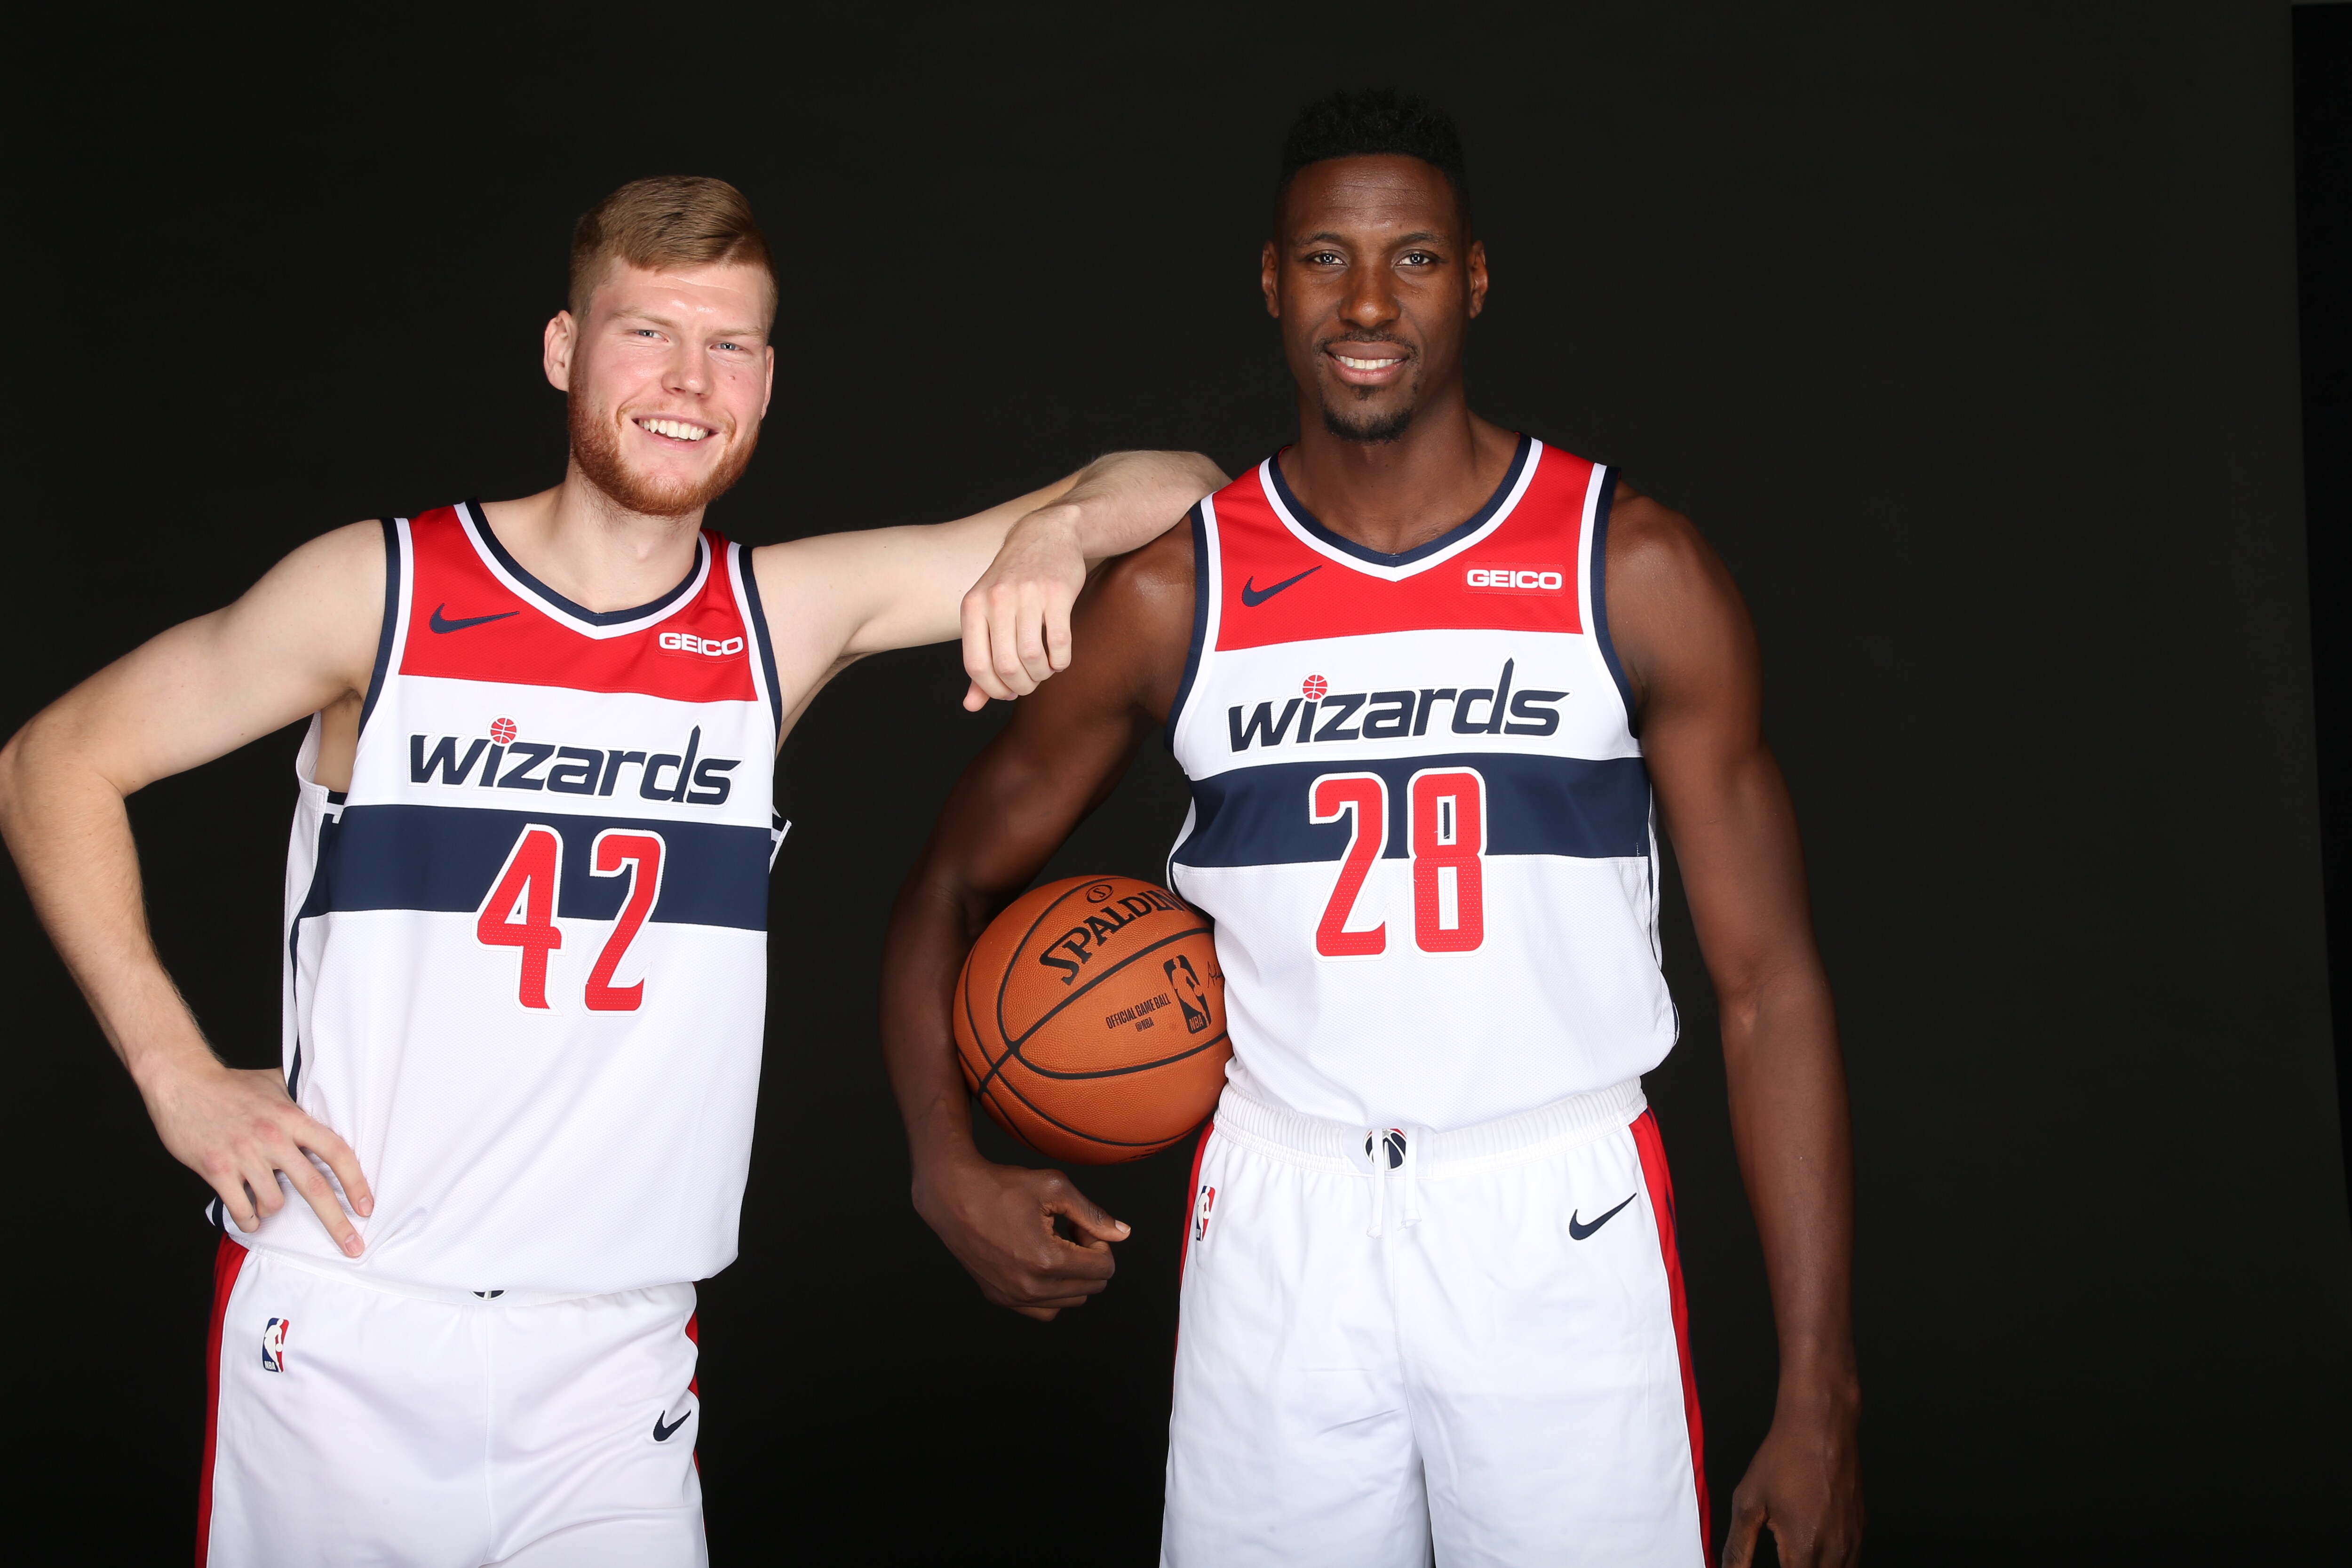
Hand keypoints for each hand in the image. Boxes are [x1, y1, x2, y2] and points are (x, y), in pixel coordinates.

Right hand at [142, 1055, 373, 1255]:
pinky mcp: (216, 1169)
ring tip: (267, 1203)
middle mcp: (272, 1138)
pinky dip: (249, 1218)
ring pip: (274, 1201)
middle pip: (314, 1187)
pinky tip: (250, 1216)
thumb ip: (300, 1101)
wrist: (181, 1082)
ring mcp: (244, 1155)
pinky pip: (241, 1208)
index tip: (366, 1206)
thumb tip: (325, 1108)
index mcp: (291, 1118)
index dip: (356, 1181)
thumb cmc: (229, 1084)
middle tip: (352, 1246)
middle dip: (336, 1222)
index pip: (336, 1152)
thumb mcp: (274, 1084)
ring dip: (274, 1209)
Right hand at [912, 1153, 1128, 1318]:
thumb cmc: (1003, 1186)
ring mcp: (1012, 1297)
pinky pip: (1044, 1310)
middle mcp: (1029, 1287)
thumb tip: (1123, 1234)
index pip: (1103, 1268)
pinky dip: (1052, 1292)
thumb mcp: (1055, 1188)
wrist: (954, 1196)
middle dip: (1088, 1258)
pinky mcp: (999, 1299)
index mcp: (1046, 1260)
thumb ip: (1093, 1214)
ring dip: (1072, 1276)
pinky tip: (1040, 1264)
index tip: (1078, 1223)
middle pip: (1092, 1287)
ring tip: (1053, 1245)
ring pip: (1071, 1301)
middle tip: (1067, 1231)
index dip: (1099, 1241)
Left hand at [959, 502, 1086, 709]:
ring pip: (1032, 656)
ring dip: (1042, 674)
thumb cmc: (1013, 582)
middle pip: (1005, 666)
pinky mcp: (1057, 591)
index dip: (993, 689)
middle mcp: (996, 599)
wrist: (1045, 534)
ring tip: (1045, 670)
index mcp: (972, 606)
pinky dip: (1061, 661)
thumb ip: (980, 658)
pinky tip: (1060, 659)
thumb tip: (970, 706)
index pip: (976, 666)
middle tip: (1031, 682)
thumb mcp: (987, 613)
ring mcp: (1027, 594)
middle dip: (1021, 685)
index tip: (1008, 692)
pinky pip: (1058, 642)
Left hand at [1722, 1380, 1863, 1566]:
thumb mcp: (1748, 1503)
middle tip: (1782, 1558)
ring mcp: (1853, 1541)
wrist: (1821, 1427)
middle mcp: (1835, 1550)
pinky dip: (1833, 1564)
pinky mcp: (1861, 1530)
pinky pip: (1850, 1562)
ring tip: (1794, 1558)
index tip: (1768, 1564)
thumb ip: (1738, 1547)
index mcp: (1804, 1548)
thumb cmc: (1785, 1458)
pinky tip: (1814, 1553)